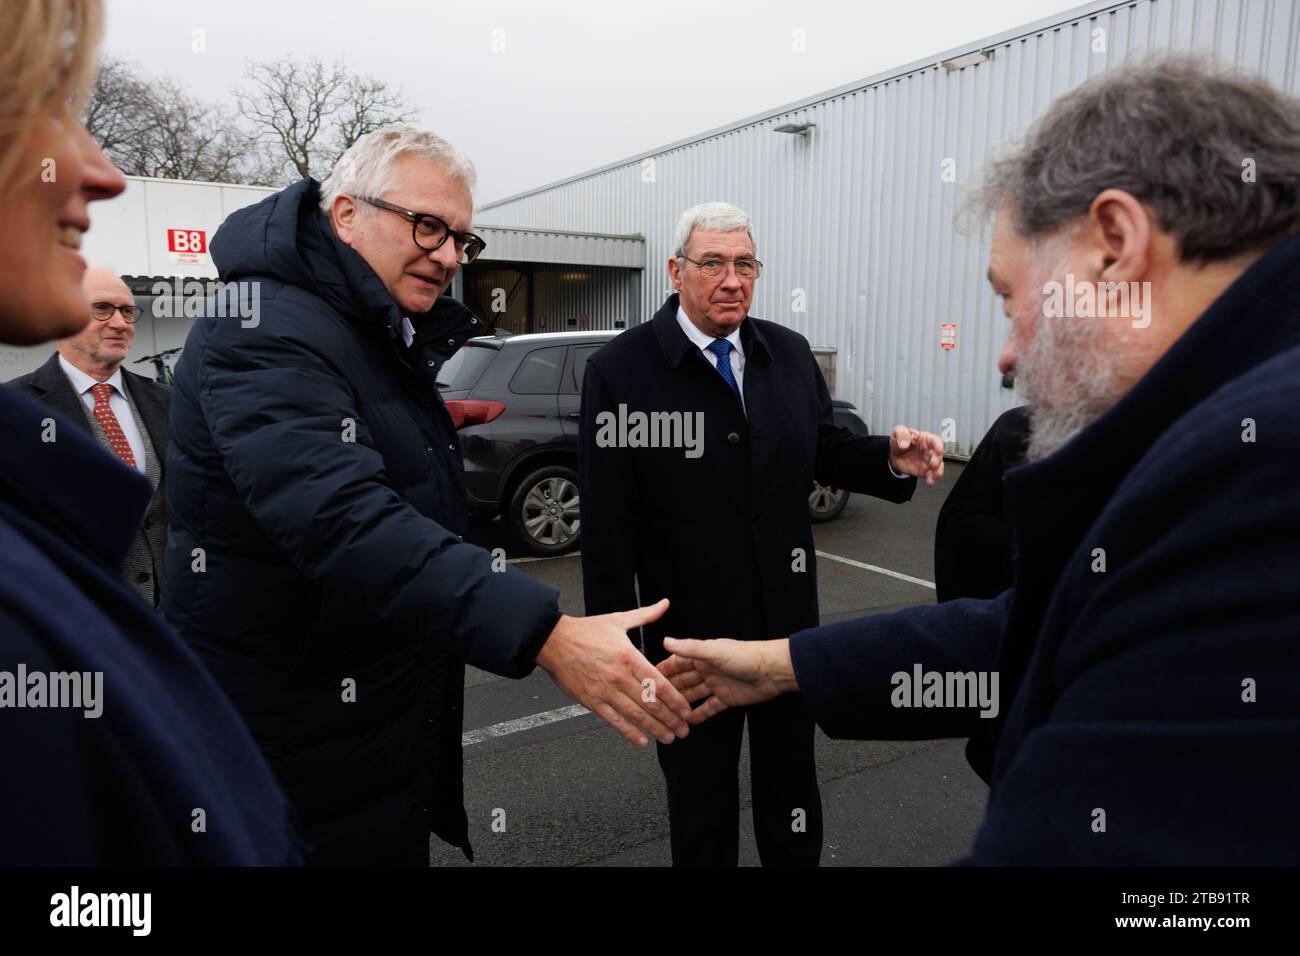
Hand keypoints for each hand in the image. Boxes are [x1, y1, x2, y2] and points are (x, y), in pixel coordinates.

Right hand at [536, 598, 691, 746]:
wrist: (553, 640)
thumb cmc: (585, 631)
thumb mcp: (618, 620)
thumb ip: (646, 615)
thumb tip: (664, 604)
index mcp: (629, 656)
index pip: (659, 683)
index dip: (676, 700)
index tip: (686, 710)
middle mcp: (619, 676)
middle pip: (651, 703)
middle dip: (671, 719)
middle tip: (683, 730)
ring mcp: (605, 690)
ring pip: (636, 714)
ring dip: (655, 728)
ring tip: (669, 737)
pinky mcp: (591, 701)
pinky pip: (613, 720)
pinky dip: (628, 732)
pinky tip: (641, 740)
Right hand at [658, 637, 797, 723]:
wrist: (773, 671)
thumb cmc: (747, 655)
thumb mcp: (715, 651)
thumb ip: (690, 648)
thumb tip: (666, 640)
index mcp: (701, 655)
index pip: (675, 664)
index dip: (660, 672)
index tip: (644, 680)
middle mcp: (706, 669)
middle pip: (682, 682)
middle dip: (667, 692)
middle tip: (651, 704)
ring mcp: (715, 684)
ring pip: (693, 696)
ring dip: (680, 705)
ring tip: (666, 716)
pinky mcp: (726, 698)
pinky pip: (709, 708)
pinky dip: (699, 715)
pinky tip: (688, 722)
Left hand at [889, 424, 944, 485]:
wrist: (893, 454)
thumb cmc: (900, 440)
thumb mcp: (898, 432)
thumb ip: (901, 434)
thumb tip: (904, 443)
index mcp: (925, 439)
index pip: (935, 441)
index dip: (938, 445)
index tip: (939, 450)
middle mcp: (929, 450)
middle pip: (938, 455)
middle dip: (938, 460)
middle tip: (933, 464)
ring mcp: (928, 461)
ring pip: (938, 467)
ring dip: (938, 471)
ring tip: (934, 475)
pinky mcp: (925, 470)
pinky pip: (930, 475)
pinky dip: (931, 478)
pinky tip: (930, 481)